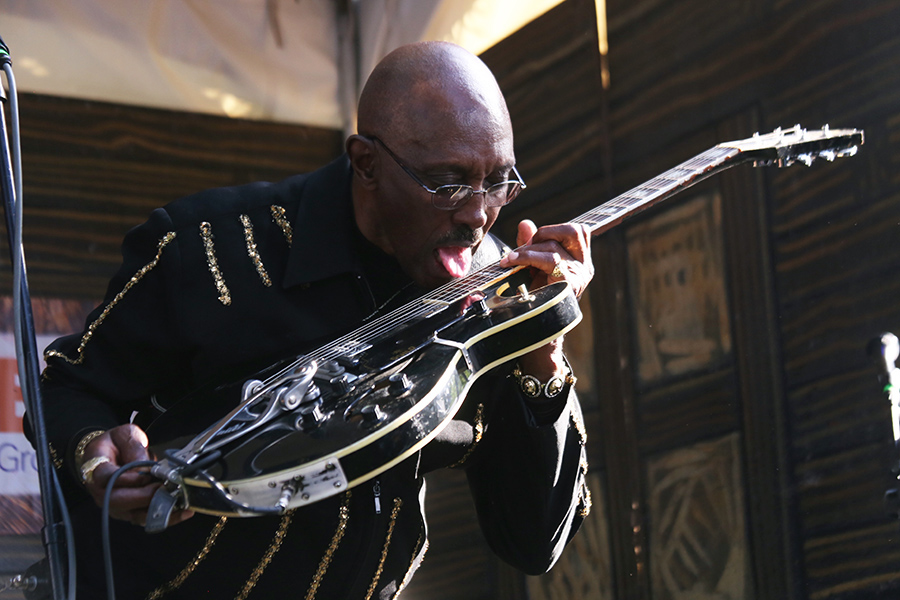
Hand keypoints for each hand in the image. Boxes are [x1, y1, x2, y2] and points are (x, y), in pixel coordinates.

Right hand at [80, 424, 193, 526]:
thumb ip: (133, 447)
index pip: (108, 478)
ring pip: (133, 515)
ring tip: (179, 500)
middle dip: (145, 496)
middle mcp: (102, 492)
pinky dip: (165, 517)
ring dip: (158, 509)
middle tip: (165, 487)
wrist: (108, 453)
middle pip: (118, 501)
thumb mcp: (124, 435)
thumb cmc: (115, 444)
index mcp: (97, 469)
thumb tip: (143, 465)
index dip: (128, 478)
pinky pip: (145, 518)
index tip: (147, 474)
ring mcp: (114, 504)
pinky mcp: (128, 511)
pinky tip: (182, 511)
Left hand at [498, 220, 593, 381]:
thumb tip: (526, 223)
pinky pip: (551, 261)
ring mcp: (578, 277)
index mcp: (580, 262)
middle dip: (542, 234)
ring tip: (512, 259)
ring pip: (555, 247)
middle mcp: (584, 268)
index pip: (579, 231)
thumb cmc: (535, 300)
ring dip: (528, 249)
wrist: (537, 334)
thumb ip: (531, 244)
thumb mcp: (534, 268)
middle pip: (571, 231)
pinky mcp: (568, 285)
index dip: (555, 228)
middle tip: (522, 250)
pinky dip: (527, 258)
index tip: (535, 239)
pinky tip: (512, 263)